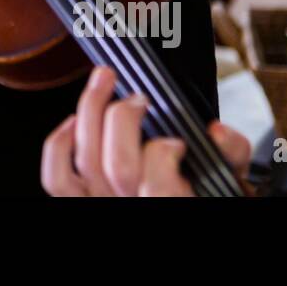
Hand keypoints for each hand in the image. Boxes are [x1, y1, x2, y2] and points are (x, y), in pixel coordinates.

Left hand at [41, 65, 251, 195]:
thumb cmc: (201, 188)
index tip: (178, 138)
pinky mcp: (76, 200)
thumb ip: (230, 154)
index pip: (158, 186)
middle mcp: (132, 207)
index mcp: (174, 203)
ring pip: (85, 161)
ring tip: (104, 79)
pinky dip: (59, 144)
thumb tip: (219, 132)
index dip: (164, 154)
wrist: (180, 201)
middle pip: (118, 168)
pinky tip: (75, 120)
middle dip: (126, 121)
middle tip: (140, 99)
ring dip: (91, 110)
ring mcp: (101, 204)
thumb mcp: (225, 176)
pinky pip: (56, 177)